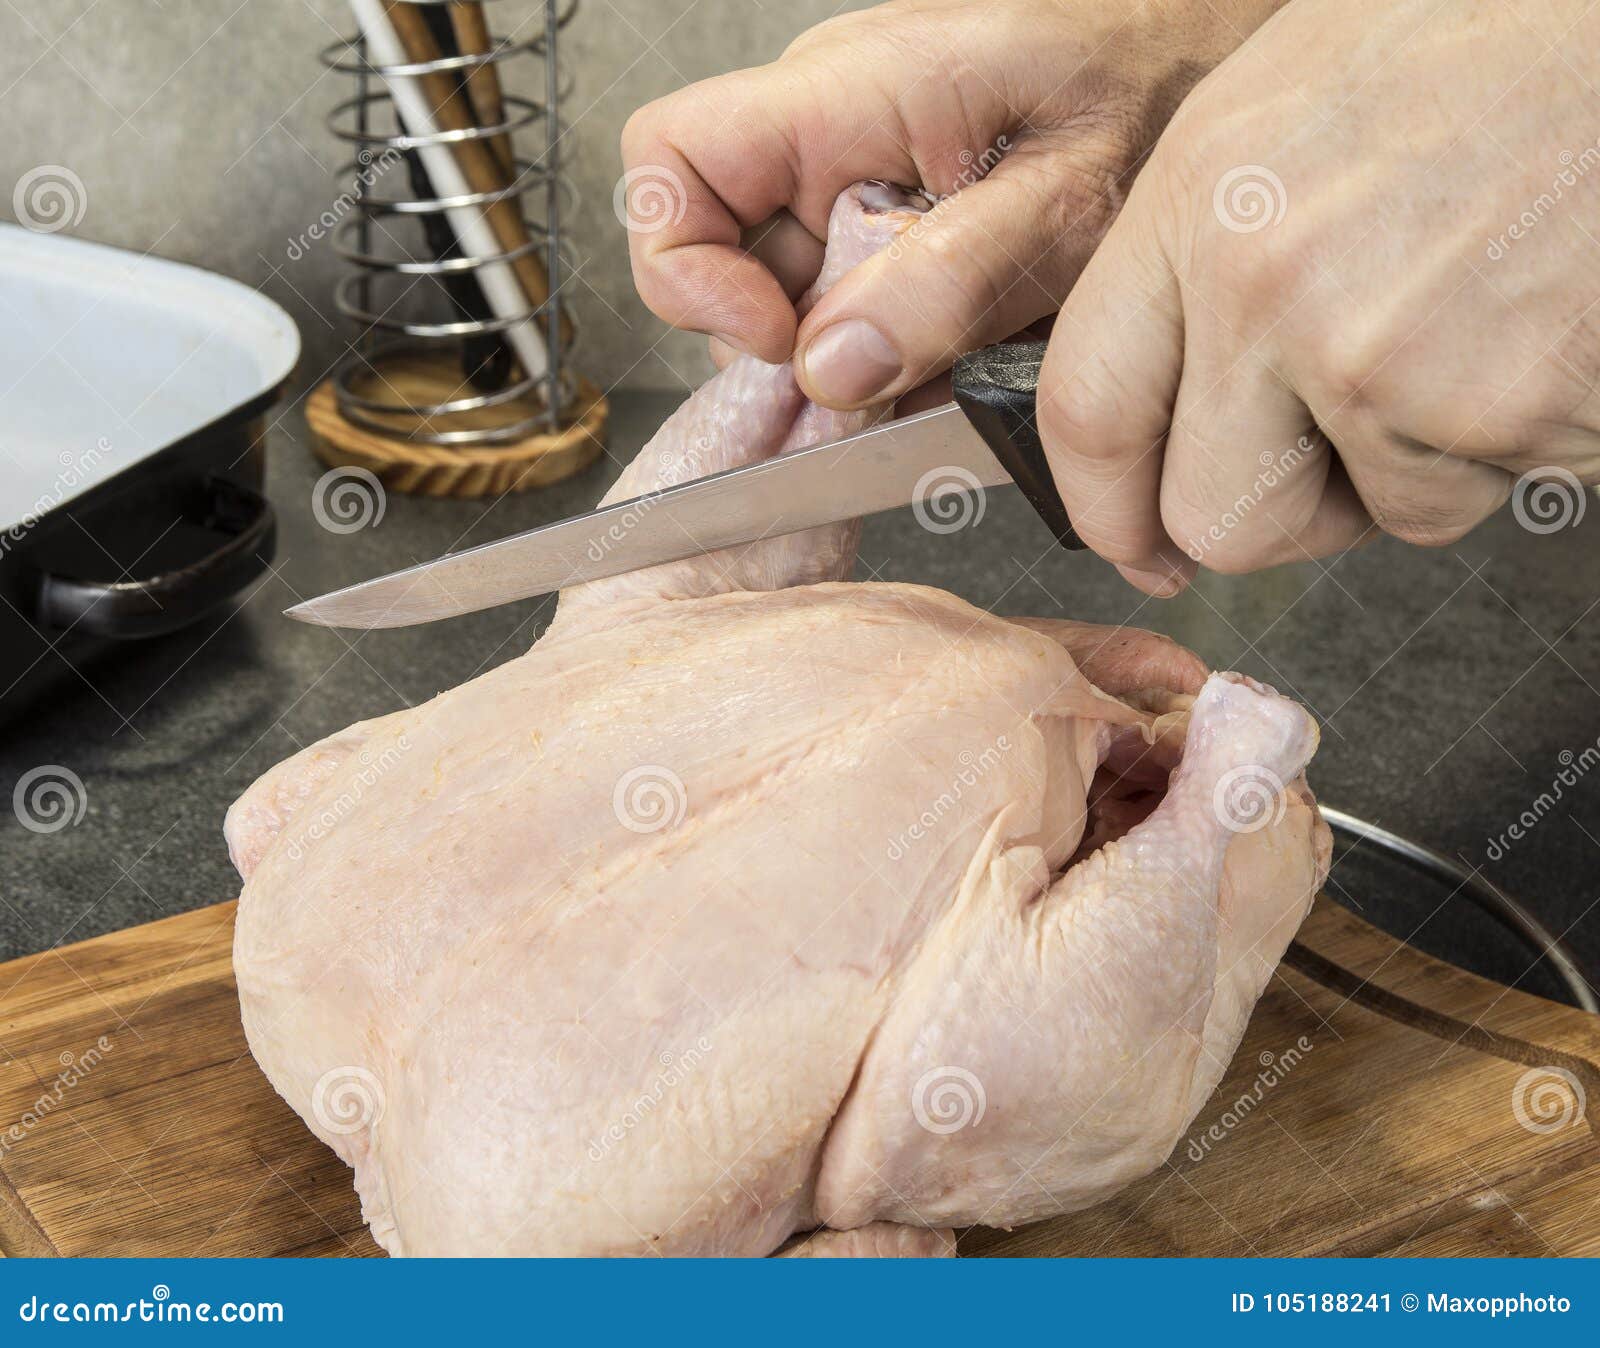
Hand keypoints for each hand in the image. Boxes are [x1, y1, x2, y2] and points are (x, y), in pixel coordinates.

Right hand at [620, 0, 1287, 407]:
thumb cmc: (1165, 81)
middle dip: (792, 338)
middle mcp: (831, 126)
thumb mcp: (1070, 203)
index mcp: (847, 95)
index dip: (686, 267)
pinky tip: (964, 338)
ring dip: (854, 349)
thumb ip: (948, 284)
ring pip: (787, 286)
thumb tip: (829, 366)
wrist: (1220, 48)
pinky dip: (896, 340)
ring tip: (951, 350)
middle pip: (722, 249)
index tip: (775, 338)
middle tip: (893, 368)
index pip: (669, 160)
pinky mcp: (892, 204)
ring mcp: (857, 167)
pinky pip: (848, 289)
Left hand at [1040, 0, 1599, 595]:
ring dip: (1408, 472)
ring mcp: (1375, 351)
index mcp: (1201, 196)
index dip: (1104, 505)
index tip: (1133, 540)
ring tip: (1469, 342)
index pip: (1087, 408)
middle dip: (1275, 516)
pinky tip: (1532, 343)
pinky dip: (1499, 456)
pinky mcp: (1493, 406)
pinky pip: (1463, 500)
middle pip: (1210, 515)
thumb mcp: (1297, 108)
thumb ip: (1210, 250)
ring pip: (1357, 520)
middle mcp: (1265, 281)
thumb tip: (1168, 388)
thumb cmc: (1501, 44)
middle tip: (1334, 462)